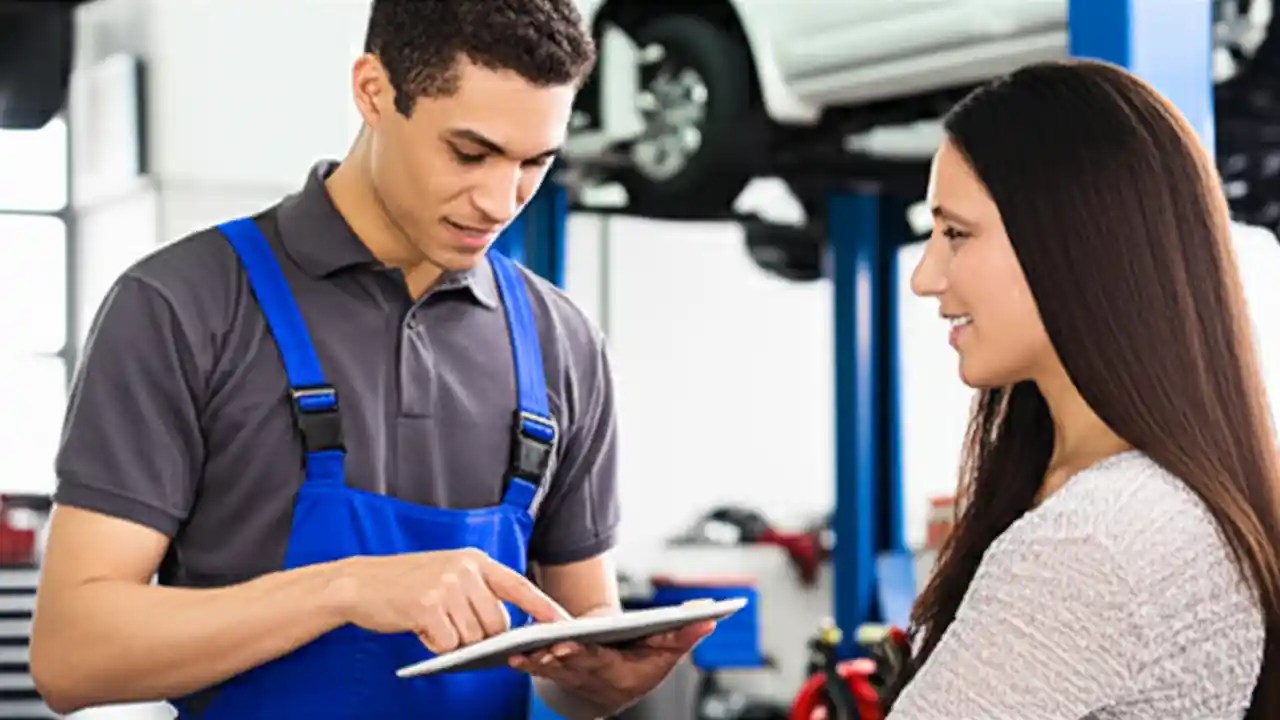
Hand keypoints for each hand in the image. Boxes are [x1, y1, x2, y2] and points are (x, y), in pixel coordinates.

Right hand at [327, 548, 569, 653]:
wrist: (360, 583)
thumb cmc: (405, 584)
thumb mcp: (447, 575)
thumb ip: (477, 593)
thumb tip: (504, 629)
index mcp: (474, 560)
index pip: (519, 585)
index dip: (543, 607)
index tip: (563, 623)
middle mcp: (465, 570)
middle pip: (496, 623)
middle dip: (478, 635)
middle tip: (448, 623)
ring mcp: (447, 587)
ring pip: (473, 638)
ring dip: (453, 640)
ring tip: (430, 621)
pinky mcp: (428, 607)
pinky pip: (448, 645)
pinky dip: (434, 645)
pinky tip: (419, 627)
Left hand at [510, 620, 715, 715]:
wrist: (616, 688)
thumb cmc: (643, 665)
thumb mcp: (667, 651)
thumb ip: (685, 634)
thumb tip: (708, 615)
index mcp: (619, 673)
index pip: (601, 662)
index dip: (584, 653)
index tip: (568, 642)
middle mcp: (592, 679)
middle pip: (571, 667)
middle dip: (557, 657)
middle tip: (543, 645)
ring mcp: (571, 678)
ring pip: (551, 671)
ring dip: (535, 663)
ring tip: (520, 650)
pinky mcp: (554, 673)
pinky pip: (536, 669)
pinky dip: (524, 663)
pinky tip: (510, 653)